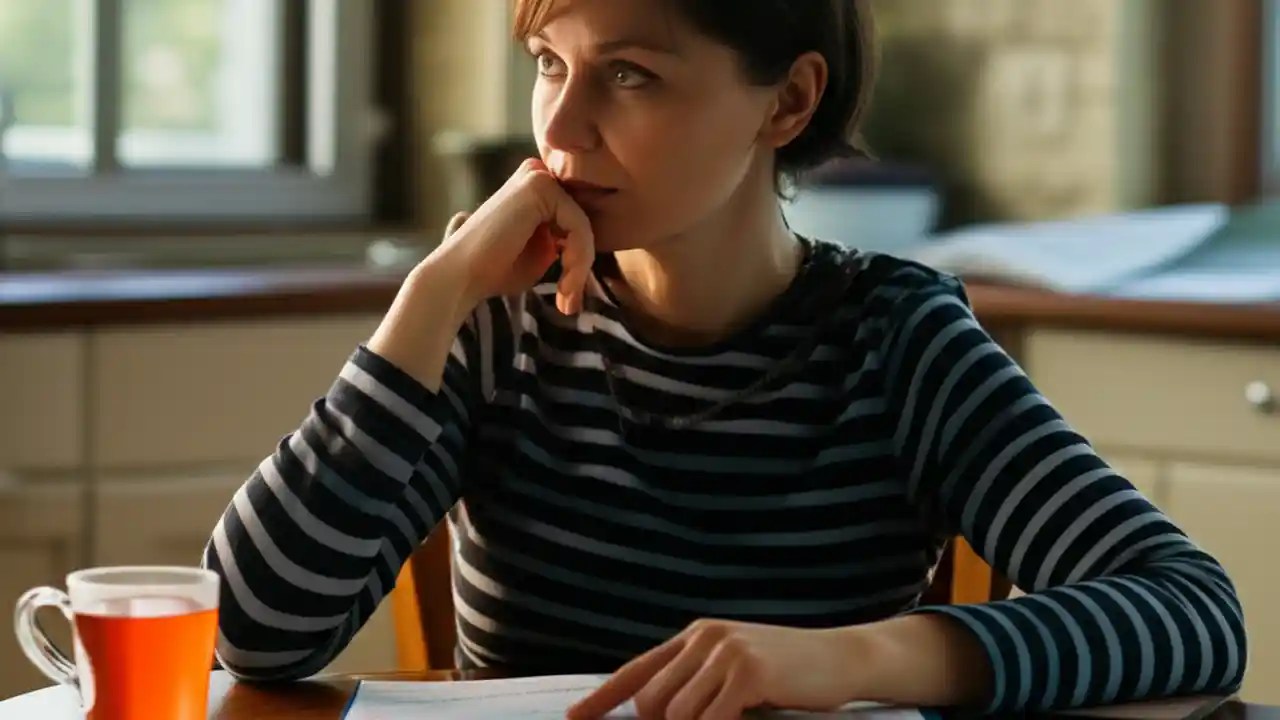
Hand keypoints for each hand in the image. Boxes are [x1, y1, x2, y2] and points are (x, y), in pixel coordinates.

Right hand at [438, 157, 594, 315]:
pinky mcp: (538, 186)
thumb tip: (592, 242)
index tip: (567, 295)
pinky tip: (564, 286)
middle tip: (569, 303)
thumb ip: (563, 240)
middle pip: (582, 221)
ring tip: (566, 299)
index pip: (575, 220)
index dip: (577, 258)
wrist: (461, 276)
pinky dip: (578, 261)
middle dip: (580, 264)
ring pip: (583, 227)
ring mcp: (536, 176)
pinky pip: (579, 227)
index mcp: (534, 188)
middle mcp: (535, 173)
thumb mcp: (541, 253)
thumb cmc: (495, 270)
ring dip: (579, 268)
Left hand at [567, 619, 859, 719]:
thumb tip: (659, 714)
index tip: (574, 718)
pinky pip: (710, 719)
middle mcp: (705, 638)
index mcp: (697, 636)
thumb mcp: (736, 669)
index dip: (601, 697)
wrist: (844, 657)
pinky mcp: (749, 671)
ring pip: (676, 714)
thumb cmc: (791, 672)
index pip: (636, 670)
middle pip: (651, 701)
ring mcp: (726, 652)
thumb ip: (698, 684)